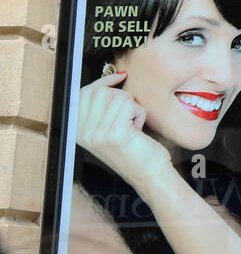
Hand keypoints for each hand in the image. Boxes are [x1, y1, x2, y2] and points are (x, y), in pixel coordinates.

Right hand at [76, 72, 170, 186]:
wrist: (150, 176)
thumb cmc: (136, 152)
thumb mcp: (109, 129)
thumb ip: (101, 109)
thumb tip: (109, 80)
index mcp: (77, 131)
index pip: (83, 94)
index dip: (102, 82)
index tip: (119, 77)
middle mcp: (82, 133)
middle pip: (99, 92)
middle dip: (121, 97)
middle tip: (129, 115)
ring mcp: (96, 133)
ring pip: (117, 97)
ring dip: (132, 107)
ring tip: (133, 126)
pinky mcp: (114, 133)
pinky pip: (129, 105)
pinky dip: (140, 113)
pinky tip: (138, 129)